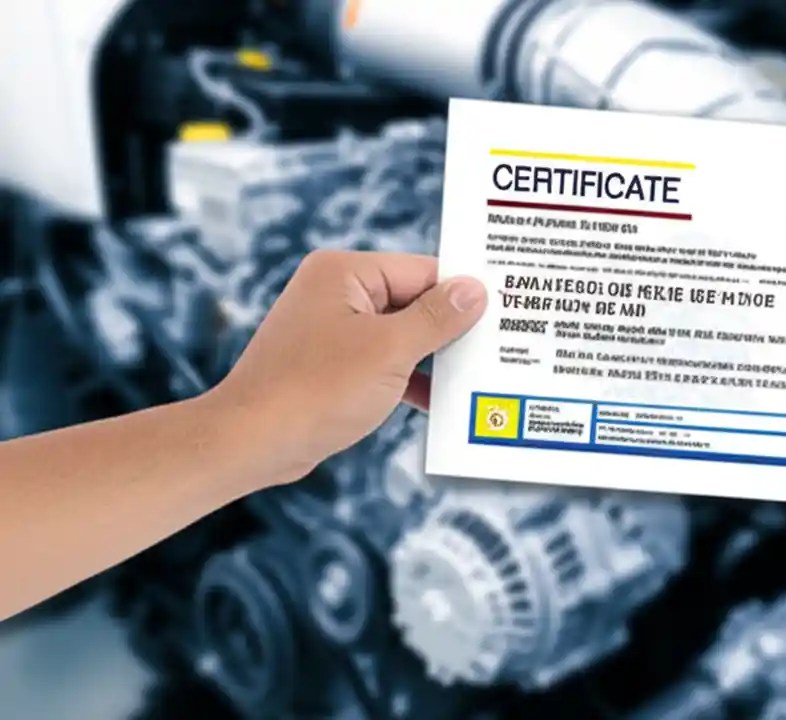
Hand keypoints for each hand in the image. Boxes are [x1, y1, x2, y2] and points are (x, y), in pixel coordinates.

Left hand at [208, 250, 485, 482]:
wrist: (250, 443)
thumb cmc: (313, 391)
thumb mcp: (389, 351)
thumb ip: (437, 318)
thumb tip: (475, 289)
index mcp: (345, 272)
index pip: (423, 271)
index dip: (464, 293)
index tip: (506, 310)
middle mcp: (335, 292)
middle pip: (414, 301)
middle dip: (450, 329)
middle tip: (500, 345)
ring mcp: (331, 329)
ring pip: (401, 335)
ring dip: (432, 358)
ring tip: (476, 375)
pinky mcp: (330, 364)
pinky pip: (382, 362)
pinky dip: (408, 379)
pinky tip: (438, 401)